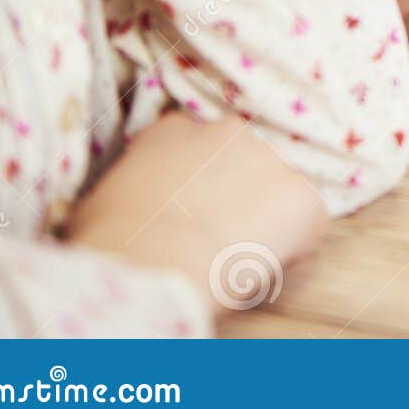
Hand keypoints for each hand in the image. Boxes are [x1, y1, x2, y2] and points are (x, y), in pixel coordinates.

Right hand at [64, 113, 326, 314]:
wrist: (149, 261)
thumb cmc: (110, 242)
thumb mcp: (101, 203)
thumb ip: (128, 192)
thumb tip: (128, 212)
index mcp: (172, 130)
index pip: (194, 148)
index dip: (195, 185)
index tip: (189, 214)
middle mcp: (226, 131)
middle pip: (241, 163)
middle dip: (236, 196)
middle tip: (217, 241)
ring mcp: (270, 160)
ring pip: (276, 194)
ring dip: (265, 224)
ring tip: (237, 266)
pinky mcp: (302, 198)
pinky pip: (307, 230)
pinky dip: (294, 255)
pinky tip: (263, 278)